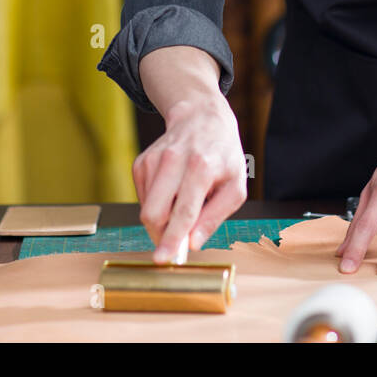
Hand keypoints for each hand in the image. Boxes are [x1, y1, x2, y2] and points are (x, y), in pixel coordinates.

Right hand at [133, 97, 246, 262]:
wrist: (201, 118)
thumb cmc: (223, 156)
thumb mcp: (235, 186)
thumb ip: (215, 216)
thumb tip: (193, 244)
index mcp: (201, 167)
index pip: (184, 211)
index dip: (172, 238)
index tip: (162, 259)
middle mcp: (174, 161)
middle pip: (155, 213)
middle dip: (162, 235)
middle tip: (177, 240)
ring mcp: (154, 160)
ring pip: (146, 208)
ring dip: (162, 219)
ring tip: (182, 203)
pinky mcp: (141, 162)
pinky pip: (143, 199)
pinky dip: (157, 204)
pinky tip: (172, 190)